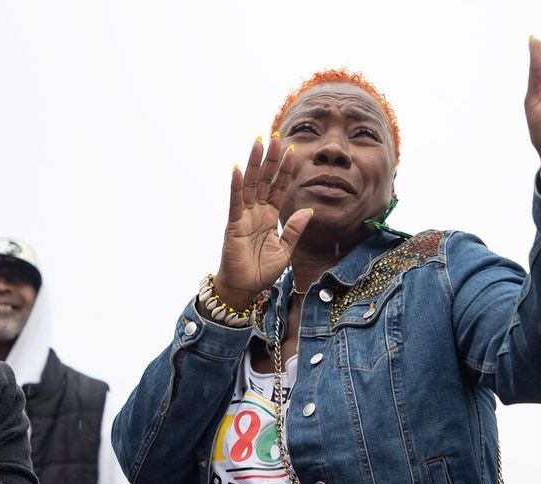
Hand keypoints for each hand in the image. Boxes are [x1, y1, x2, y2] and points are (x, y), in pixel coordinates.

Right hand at [212, 137, 313, 311]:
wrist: (245, 289)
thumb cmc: (262, 271)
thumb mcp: (286, 249)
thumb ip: (295, 229)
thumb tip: (307, 210)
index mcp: (270, 217)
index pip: (279, 188)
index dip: (285, 170)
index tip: (292, 151)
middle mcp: (256, 212)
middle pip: (264, 180)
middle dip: (270, 159)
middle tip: (275, 137)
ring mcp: (244, 216)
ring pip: (250, 185)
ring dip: (254, 164)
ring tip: (258, 143)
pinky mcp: (233, 225)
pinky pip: (235, 202)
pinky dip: (236, 186)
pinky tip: (238, 169)